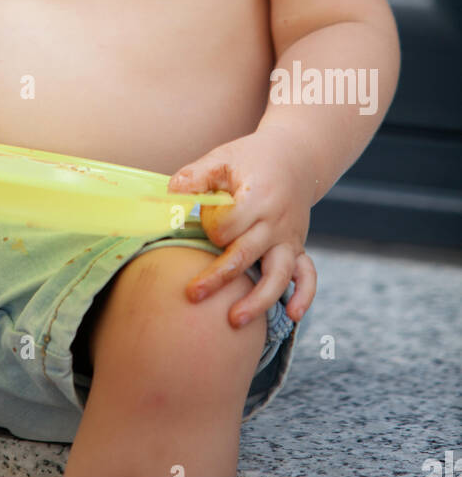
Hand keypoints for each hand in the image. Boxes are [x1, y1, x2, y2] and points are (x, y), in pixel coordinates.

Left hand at [166, 127, 317, 328]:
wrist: (296, 155)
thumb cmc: (250, 158)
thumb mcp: (222, 158)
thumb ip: (194, 177)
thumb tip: (167, 196)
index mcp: (256, 197)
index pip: (227, 226)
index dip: (210, 229)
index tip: (202, 224)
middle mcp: (275, 221)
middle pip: (246, 255)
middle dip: (219, 278)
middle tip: (193, 295)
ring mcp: (289, 237)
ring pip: (278, 274)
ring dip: (258, 300)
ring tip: (234, 321)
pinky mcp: (298, 247)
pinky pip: (308, 275)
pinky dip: (304, 296)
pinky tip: (291, 315)